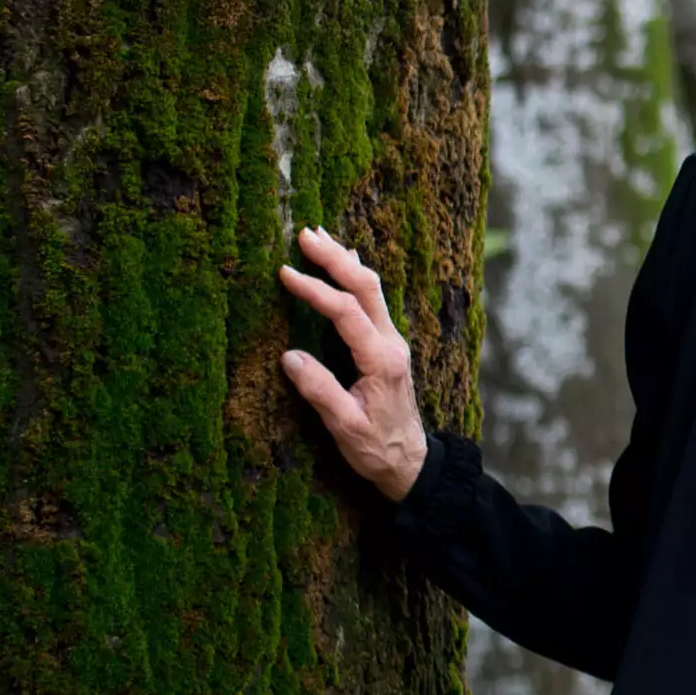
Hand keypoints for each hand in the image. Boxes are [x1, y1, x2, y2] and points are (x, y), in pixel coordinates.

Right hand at [276, 226, 430, 502]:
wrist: (410, 461)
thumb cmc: (377, 448)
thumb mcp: (345, 427)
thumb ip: (320, 391)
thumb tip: (290, 356)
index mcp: (381, 360)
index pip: (346, 313)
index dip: (315, 290)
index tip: (284, 273)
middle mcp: (392, 344)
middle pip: (366, 288)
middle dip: (335, 259)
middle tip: (305, 234)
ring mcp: (392, 343)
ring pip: (372, 291)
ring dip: (345, 262)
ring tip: (319, 237)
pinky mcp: (387, 347)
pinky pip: (373, 303)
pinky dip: (355, 278)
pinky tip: (347, 261)